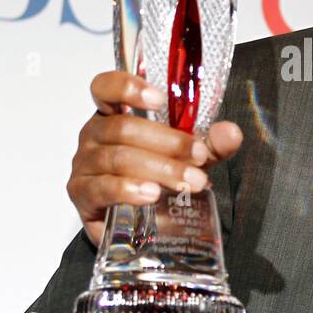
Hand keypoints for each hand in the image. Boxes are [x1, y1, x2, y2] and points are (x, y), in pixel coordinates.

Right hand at [67, 70, 243, 246]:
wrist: (132, 225)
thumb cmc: (153, 178)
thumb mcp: (187, 158)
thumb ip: (209, 144)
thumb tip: (231, 133)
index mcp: (113, 114)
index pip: (106, 87)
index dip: (128, 87)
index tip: (160, 100)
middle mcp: (93, 134)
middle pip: (124, 128)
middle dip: (168, 143)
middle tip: (199, 159)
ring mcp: (83, 164)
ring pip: (119, 158)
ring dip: (159, 169)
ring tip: (189, 182)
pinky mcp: (81, 194)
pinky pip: (102, 187)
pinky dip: (129, 189)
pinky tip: (151, 194)